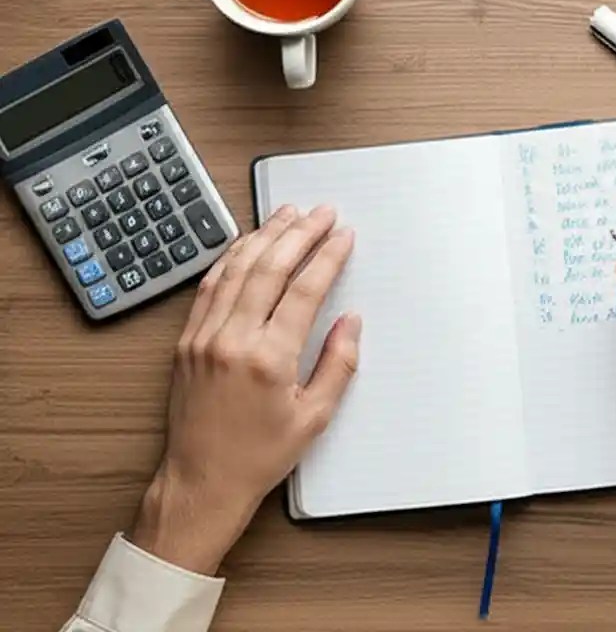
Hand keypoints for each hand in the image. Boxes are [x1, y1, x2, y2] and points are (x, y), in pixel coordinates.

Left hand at [130, 205, 359, 573]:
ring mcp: (204, 337)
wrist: (201, 482)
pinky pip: (209, 288)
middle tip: (321, 212)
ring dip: (264, 237)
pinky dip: (229, 259)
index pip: (304, 290)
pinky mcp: (186, 342)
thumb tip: (351, 322)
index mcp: (269, 359)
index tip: (343, 235)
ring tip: (286, 214)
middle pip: (269, 268)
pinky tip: (245, 245)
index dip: (327, 257)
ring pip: (235, 270)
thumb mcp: (314, 417)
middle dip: (299, 234)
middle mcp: (233, 340)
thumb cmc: (259, 456)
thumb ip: (338, 365)